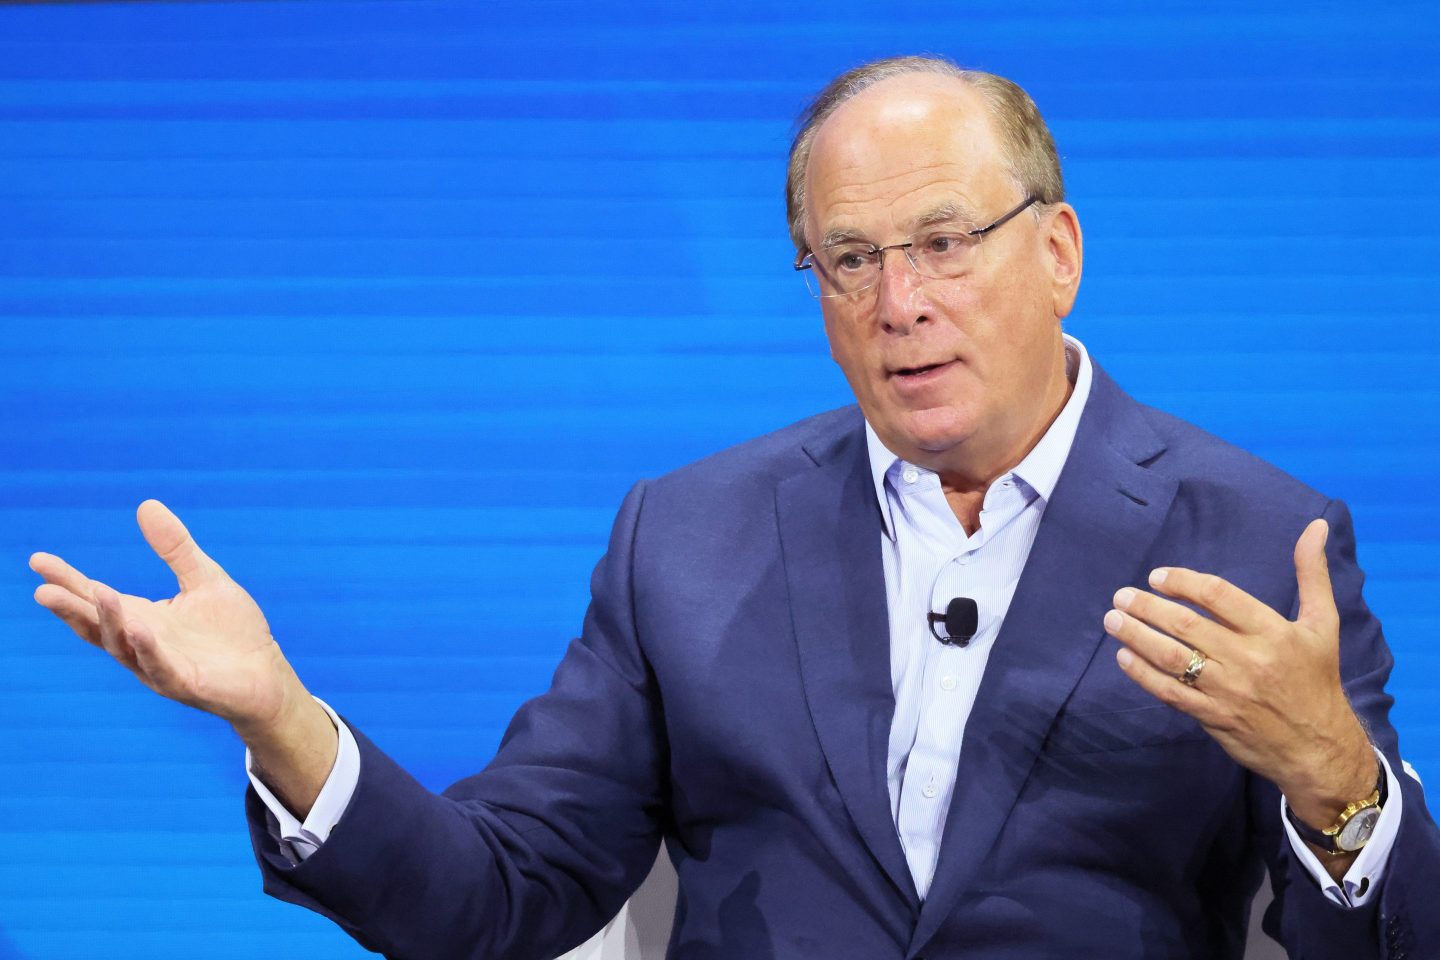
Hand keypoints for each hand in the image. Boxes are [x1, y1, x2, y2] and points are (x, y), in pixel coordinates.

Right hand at [30, 499, 298, 734]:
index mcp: (141, 618)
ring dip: (110, 620)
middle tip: (42, 589)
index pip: (96, 597)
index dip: (67, 581)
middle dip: (70, 608)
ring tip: (97, 592)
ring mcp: (160, 667)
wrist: (267, 675)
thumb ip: (175, 548)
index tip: (38, 560)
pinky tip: (139, 628)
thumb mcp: (203, 579)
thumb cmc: (232, 632)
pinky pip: (161, 666)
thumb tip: (146, 504)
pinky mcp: (186, 683)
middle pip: (97, 625)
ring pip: (124, 646)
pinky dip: (147, 649)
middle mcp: (141, 644)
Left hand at [1101, 518, 1375, 829]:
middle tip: (1121, 595)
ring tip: (1113, 619)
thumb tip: (1316, 525)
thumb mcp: (1323, 625)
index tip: (1157, 576)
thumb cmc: (1317, 680)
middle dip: (1148, 607)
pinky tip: (1124, 657)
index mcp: (1273, 632)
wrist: (1318, 748)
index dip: (1184, 582)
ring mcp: (1227, 691)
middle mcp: (1249, 660)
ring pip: (1172, 659)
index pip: (1219, 596)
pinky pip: (1170, 692)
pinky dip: (1143, 674)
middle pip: (1187, 626)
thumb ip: (1312, 574)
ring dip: (1136, 636)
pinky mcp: (1213, 717)